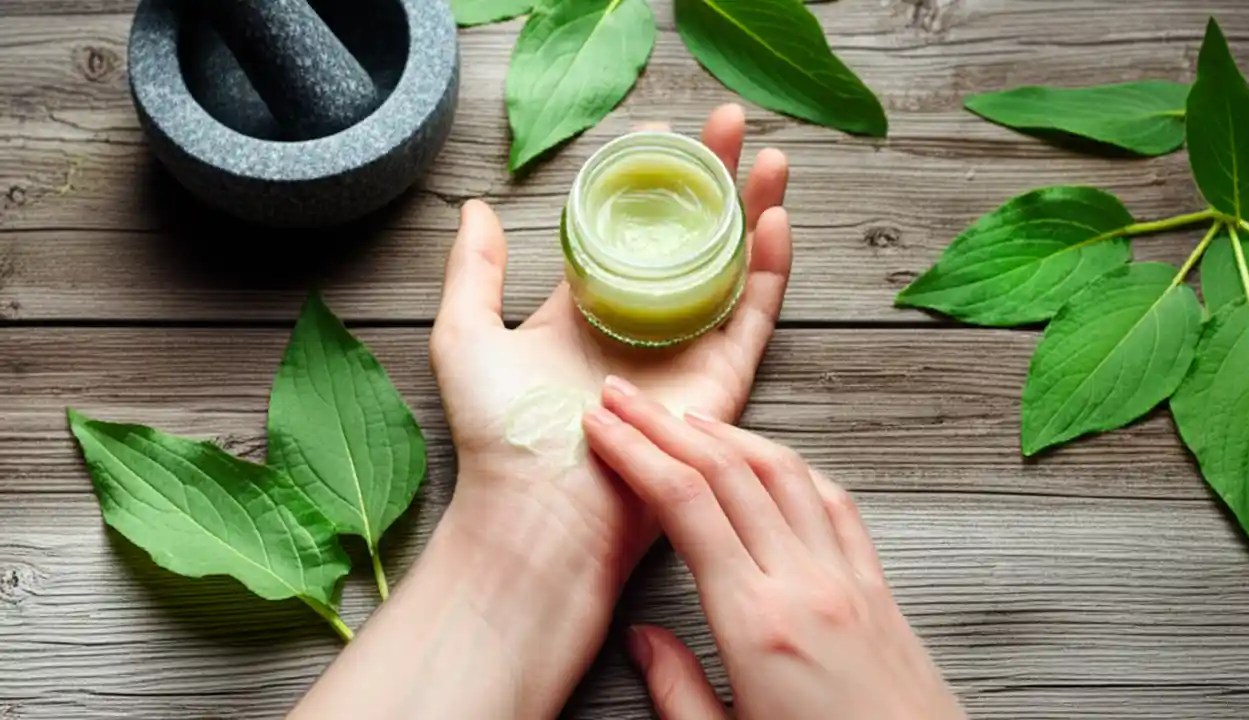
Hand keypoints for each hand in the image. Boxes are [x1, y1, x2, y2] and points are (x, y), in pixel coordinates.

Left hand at [430, 103, 791, 577]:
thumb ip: (473, 271)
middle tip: (726, 124)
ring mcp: (685, 352)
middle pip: (687, 238)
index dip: (644, 179)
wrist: (540, 512)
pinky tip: (776, 216)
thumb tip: (476, 207)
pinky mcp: (722, 382)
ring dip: (753, 209)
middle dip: (710, 178)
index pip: (625, 231)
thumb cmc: (497, 433)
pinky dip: (770, 267)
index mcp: (585, 312)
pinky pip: (753, 314)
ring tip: (767, 156)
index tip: (657, 131)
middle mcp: (640, 327)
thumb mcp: (464, 334)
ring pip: (730, 266)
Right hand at [583, 378, 966, 719]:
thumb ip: (677, 690)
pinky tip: (771, 461)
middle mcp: (805, 584)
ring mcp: (848, 579)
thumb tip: (642, 640)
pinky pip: (834, 503)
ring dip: (728, 433)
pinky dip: (793, 468)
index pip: (685, 505)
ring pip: (783, 473)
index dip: (635, 454)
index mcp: (756, 623)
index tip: (600, 426)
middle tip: (624, 397)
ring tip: (685, 416)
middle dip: (665, 425)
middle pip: (726, 472)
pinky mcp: (879, 588)